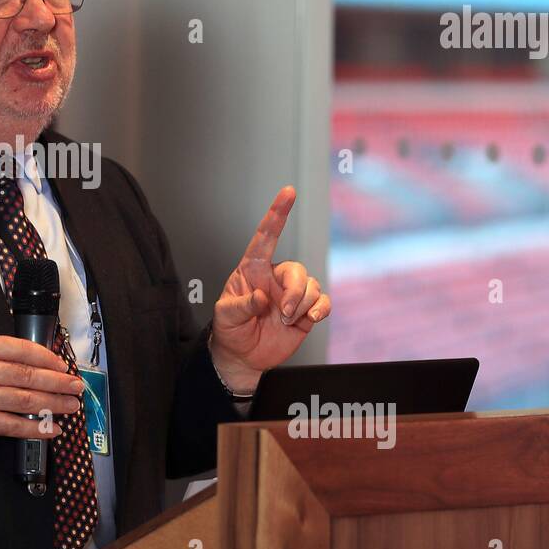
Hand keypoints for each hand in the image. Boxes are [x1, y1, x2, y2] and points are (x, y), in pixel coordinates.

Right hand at [0, 335, 84, 444]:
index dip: (48, 358)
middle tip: (76, 386)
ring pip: (27, 401)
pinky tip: (52, 428)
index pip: (23, 350)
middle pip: (30, 376)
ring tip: (71, 405)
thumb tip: (34, 361)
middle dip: (58, 382)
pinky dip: (37, 428)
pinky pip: (15, 426)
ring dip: (54, 404)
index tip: (62, 365)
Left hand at [210, 186, 330, 391]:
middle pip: (297, 270)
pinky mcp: (306, 310)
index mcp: (252, 270)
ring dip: (301, 306)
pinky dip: (320, 310)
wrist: (244, 357)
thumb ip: (241, 305)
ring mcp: (292, 293)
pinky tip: (310, 319)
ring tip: (284, 321)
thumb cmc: (230, 330)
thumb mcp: (225, 316)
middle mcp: (275, 277)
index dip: (277, 214)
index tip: (288, 192)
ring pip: (311, 286)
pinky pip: (323, 302)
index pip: (265, 237)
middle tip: (281, 314)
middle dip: (294, 293)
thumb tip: (261, 297)